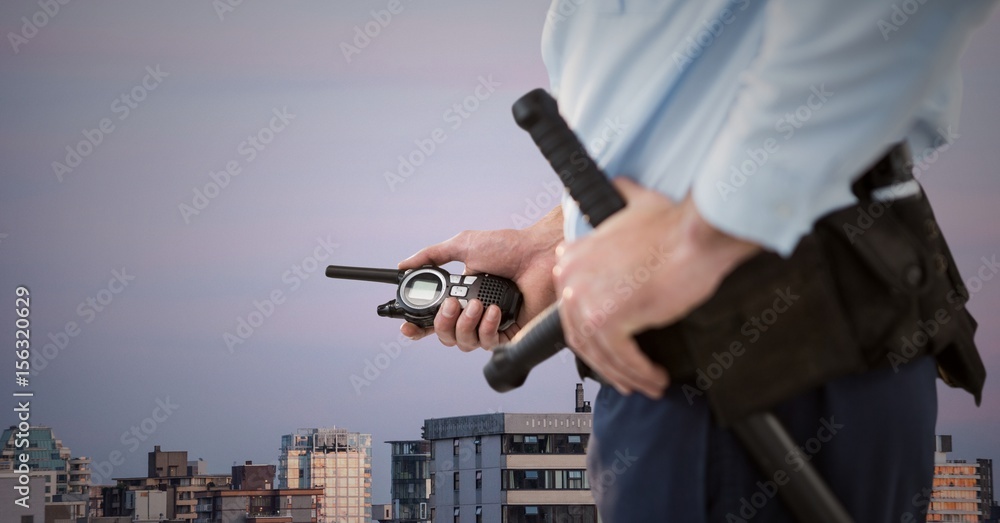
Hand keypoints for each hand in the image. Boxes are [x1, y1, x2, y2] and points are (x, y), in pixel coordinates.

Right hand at [399, 208, 562, 350]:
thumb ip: (432, 255)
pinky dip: (486, 328)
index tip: (407, 326)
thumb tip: (404, 264)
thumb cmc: (508, 248)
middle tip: (452, 304)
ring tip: (477, 303)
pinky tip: (494, 311)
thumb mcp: (464, 245)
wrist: (539, 254)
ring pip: (463, 343)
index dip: (418, 327)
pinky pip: (488, 345)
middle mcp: (474, 314)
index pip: (434, 319)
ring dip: (464, 324)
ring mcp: (491, 325)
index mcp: (461, 295)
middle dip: (442, 323)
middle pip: (445, 336)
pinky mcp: (510, 334)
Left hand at [554, 178, 759, 398]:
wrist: (696, 233)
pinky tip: (655, 379)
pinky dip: (639, 374)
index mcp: (572, 256)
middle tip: (629, 377)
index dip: (594, 336)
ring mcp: (585, 299)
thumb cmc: (674, 225)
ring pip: (601, 353)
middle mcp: (571, 278)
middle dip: (608, 363)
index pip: (573, 310)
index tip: (612, 351)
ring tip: (647, 385)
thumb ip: (621, 201)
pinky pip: (621, 358)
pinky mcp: (607, 318)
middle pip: (582, 336)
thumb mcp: (635, 205)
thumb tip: (621, 186)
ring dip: (626, 375)